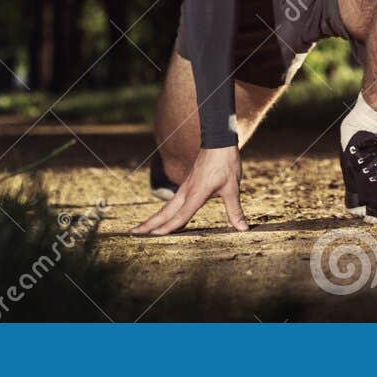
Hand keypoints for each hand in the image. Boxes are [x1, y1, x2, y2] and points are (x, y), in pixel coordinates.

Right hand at [132, 146, 246, 235]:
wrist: (218, 140)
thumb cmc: (225, 163)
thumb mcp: (232, 188)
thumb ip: (235, 210)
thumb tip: (243, 229)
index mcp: (197, 193)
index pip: (181, 215)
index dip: (169, 227)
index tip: (154, 236)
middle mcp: (186, 191)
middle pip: (165, 211)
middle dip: (149, 224)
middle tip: (133, 233)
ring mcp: (185, 188)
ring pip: (166, 207)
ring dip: (153, 218)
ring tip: (140, 228)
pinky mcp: (187, 184)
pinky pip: (172, 202)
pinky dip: (164, 212)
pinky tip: (162, 217)